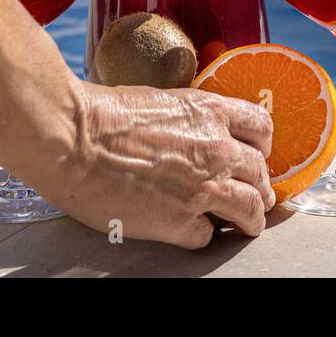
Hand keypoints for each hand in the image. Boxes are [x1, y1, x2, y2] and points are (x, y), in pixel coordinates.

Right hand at [46, 81, 274, 248]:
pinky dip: (202, 236)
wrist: (74, 138)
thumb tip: (190, 132)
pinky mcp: (180, 221)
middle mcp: (216, 148)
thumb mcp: (160, 99)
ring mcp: (202, 187)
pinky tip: (192, 231)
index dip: (261, 144)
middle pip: (260, 173)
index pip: (260, 126)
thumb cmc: (102, 114)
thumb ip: (187, 118)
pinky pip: (207, 236)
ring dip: (251, 219)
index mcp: (210, 111)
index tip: (257, 154)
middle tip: (257, 195)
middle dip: (260, 186)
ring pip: (250, 209)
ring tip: (249, 225)